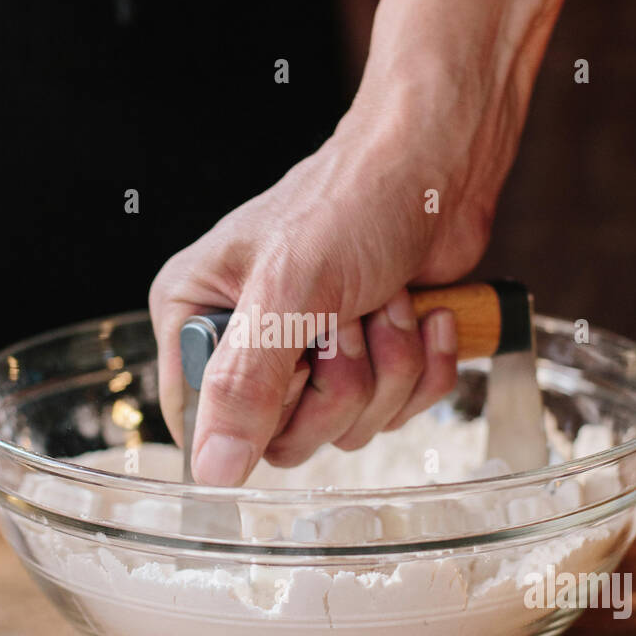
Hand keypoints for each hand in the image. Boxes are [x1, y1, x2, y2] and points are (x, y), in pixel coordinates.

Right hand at [150, 71, 506, 484]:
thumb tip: (211, 470)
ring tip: (386, 302)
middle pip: (284, 437)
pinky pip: (394, 412)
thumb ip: (244, 385)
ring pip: (347, 428)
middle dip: (342, 382)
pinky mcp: (366, 361)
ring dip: (390, 367)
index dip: (259, 413)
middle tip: (349, 319)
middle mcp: (245, 343)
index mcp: (196, 317)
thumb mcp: (289, 292)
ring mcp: (309, 356)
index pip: (201, 424)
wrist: (440, 165)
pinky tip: (423, 313)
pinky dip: (424, 366)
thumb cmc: (353, 200)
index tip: (295, 364)